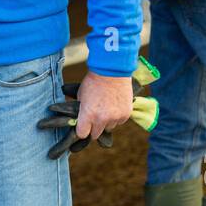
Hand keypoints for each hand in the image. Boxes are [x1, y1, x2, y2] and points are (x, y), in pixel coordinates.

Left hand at [37, 56, 160, 158]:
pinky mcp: (125, 114)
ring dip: (106, 122)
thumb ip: (81, 110)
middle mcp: (101, 119)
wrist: (112, 71)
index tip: (82, 127)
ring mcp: (115, 117)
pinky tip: (114, 105)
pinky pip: (119, 122)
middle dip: (93, 128)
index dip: (81, 131)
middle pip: (95, 134)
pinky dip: (116, 116)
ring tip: (106, 108)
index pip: (82, 134)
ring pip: (108, 127)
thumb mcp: (81, 95)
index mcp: (88, 114)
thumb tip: (80, 119)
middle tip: (94, 118)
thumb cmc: (94, 81)